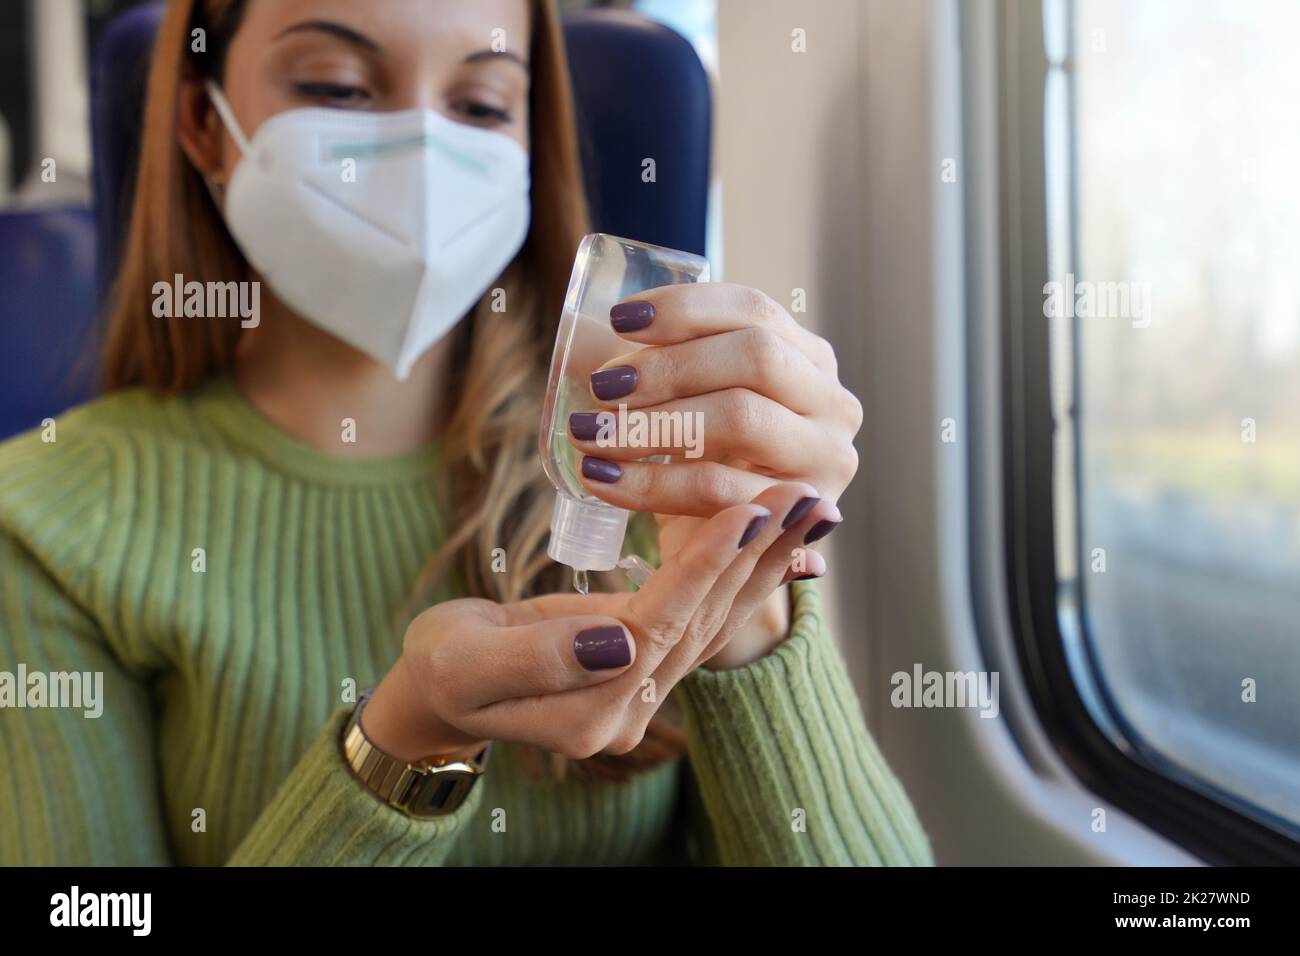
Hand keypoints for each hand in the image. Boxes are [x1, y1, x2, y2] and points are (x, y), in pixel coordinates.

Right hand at [364, 483, 819, 760]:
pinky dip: (742, 572)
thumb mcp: (466, 663)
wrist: (443, 691)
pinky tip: (775, 535)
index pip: (657, 629)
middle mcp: (631, 710)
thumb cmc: (443, 665)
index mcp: (588, 713)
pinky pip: (704, 617)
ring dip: (763, 560)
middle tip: (802, 493)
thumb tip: (617, 640)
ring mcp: (644, 693)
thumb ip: (537, 658)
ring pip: (715, 621)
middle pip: (703, 624)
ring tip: (808, 504)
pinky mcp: (648, 666)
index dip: (701, 569)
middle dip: (753, 556)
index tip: (745, 509)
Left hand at [567, 283, 860, 663]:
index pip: (754, 310)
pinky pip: (721, 492)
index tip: (621, 319)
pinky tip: (602, 478)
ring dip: (655, 424)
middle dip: (669, 367)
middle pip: (755, 357)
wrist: (732, 546)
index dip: (687, 308)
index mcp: (809, 356)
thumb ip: (652, 364)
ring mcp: (825, 459)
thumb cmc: (709, 459)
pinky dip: (653, 484)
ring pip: (741, 420)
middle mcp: (832, 401)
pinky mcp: (799, 519)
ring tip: (590, 433)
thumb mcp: (695, 401)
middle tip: (602, 386)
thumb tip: (577, 332)